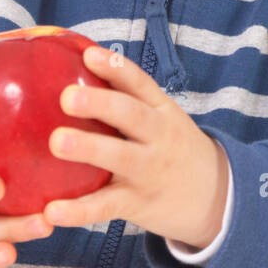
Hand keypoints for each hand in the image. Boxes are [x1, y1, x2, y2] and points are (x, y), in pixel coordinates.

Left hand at [42, 45, 229, 247]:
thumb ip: (125, 98)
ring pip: (119, 157)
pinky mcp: (137, 203)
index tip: (89, 55)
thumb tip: (71, 66)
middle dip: (100, 104)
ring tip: (56, 142)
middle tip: (67, 97)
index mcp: (161, 110)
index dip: (116, 68)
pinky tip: (52, 211)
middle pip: (131, 115)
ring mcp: (148, 170)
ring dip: (88, 148)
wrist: (215, 196)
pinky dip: (79, 211)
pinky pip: (106, 207)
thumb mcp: (161, 118)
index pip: (139, 83)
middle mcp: (158, 137)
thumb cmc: (171, 147)